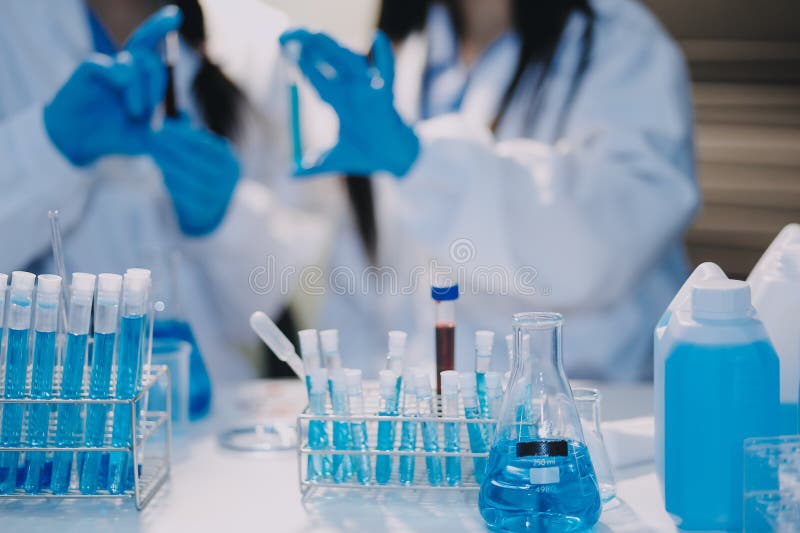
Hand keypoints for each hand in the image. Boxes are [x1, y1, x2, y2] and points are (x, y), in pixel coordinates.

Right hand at [44, 6, 181, 165]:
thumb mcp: (145, 138)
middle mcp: (124, 70)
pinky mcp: (87, 72)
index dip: (160, 27)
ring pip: (132, 63)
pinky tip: (119, 85)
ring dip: (139, 91)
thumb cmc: (113, 137)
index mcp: (139, 80)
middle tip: (148, 110)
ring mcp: (106, 69)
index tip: (175, 14)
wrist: (80, 144)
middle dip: (156, 83)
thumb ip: (166, 130)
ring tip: (134, 113)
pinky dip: (117, 75)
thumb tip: (188, 122)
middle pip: (147, 56)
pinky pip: (105, 65)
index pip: (154, 49)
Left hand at [149, 115, 240, 235]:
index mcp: (230, 161)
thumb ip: (191, 134)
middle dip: (171, 147)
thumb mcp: (203, 153)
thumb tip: (179, 113)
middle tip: (152, 137)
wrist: (211, 209)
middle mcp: (228, 180)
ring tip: (155, 154)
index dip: (184, 133)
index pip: (206, 144)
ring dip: (168, 164)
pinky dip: (172, 183)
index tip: (163, 124)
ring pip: (188, 178)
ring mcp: (218, 197)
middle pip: (196, 160)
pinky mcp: (204, 210)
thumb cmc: (203, 172)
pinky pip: (184, 195)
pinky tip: (163, 174)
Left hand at [279, 29, 418, 177]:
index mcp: (339, 103)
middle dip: (312, 48)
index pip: (316, 79)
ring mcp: (369, 91)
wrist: (394, 161)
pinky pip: (386, 73)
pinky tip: (376, 38)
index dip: (302, 65)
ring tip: (314, 35)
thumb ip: (314, 166)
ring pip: (350, 62)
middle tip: (292, 35)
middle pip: (330, 63)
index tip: (285, 48)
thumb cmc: (368, 155)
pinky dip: (384, 56)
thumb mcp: (335, 160)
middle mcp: (352, 92)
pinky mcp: (386, 96)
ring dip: (333, 48)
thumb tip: (291, 175)